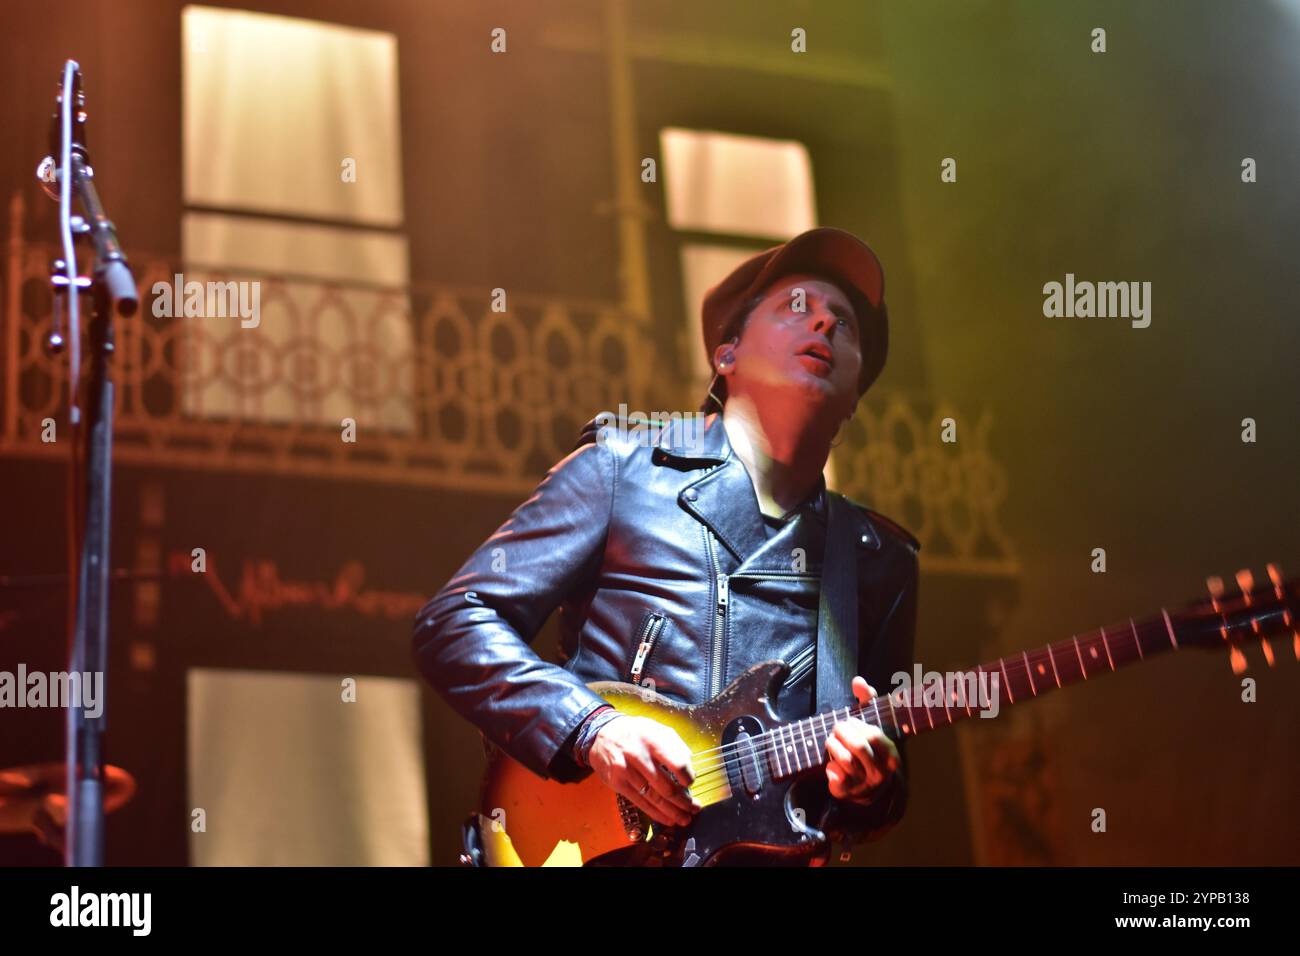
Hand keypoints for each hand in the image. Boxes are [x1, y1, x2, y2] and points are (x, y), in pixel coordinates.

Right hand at [588, 715, 701, 827]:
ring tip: (684, 818)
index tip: (691, 783)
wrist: (601, 733)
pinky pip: (640, 803)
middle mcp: (638, 755)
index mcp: (652, 739)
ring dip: (672, 811)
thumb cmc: (635, 732)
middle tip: (694, 808)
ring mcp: (626, 770)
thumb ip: (675, 745)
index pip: (677, 763)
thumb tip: (690, 768)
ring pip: (654, 797)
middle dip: (683, 801)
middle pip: (666, 786)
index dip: (688, 777)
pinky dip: (656, 814)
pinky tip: (668, 818)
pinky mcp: (617, 783)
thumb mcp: (656, 728)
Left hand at [825, 676, 899, 802]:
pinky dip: (829, 767)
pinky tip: (830, 763)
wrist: (867, 787)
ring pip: (845, 760)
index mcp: (889, 753)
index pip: (873, 735)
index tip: (849, 721)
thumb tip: (858, 680)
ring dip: (832, 746)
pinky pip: (835, 776)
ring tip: (831, 741)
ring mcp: (864, 783)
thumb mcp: (871, 723)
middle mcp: (880, 771)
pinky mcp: (847, 791)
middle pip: (858, 746)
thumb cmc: (869, 747)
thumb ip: (867, 701)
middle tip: (836, 727)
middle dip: (842, 732)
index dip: (857, 725)